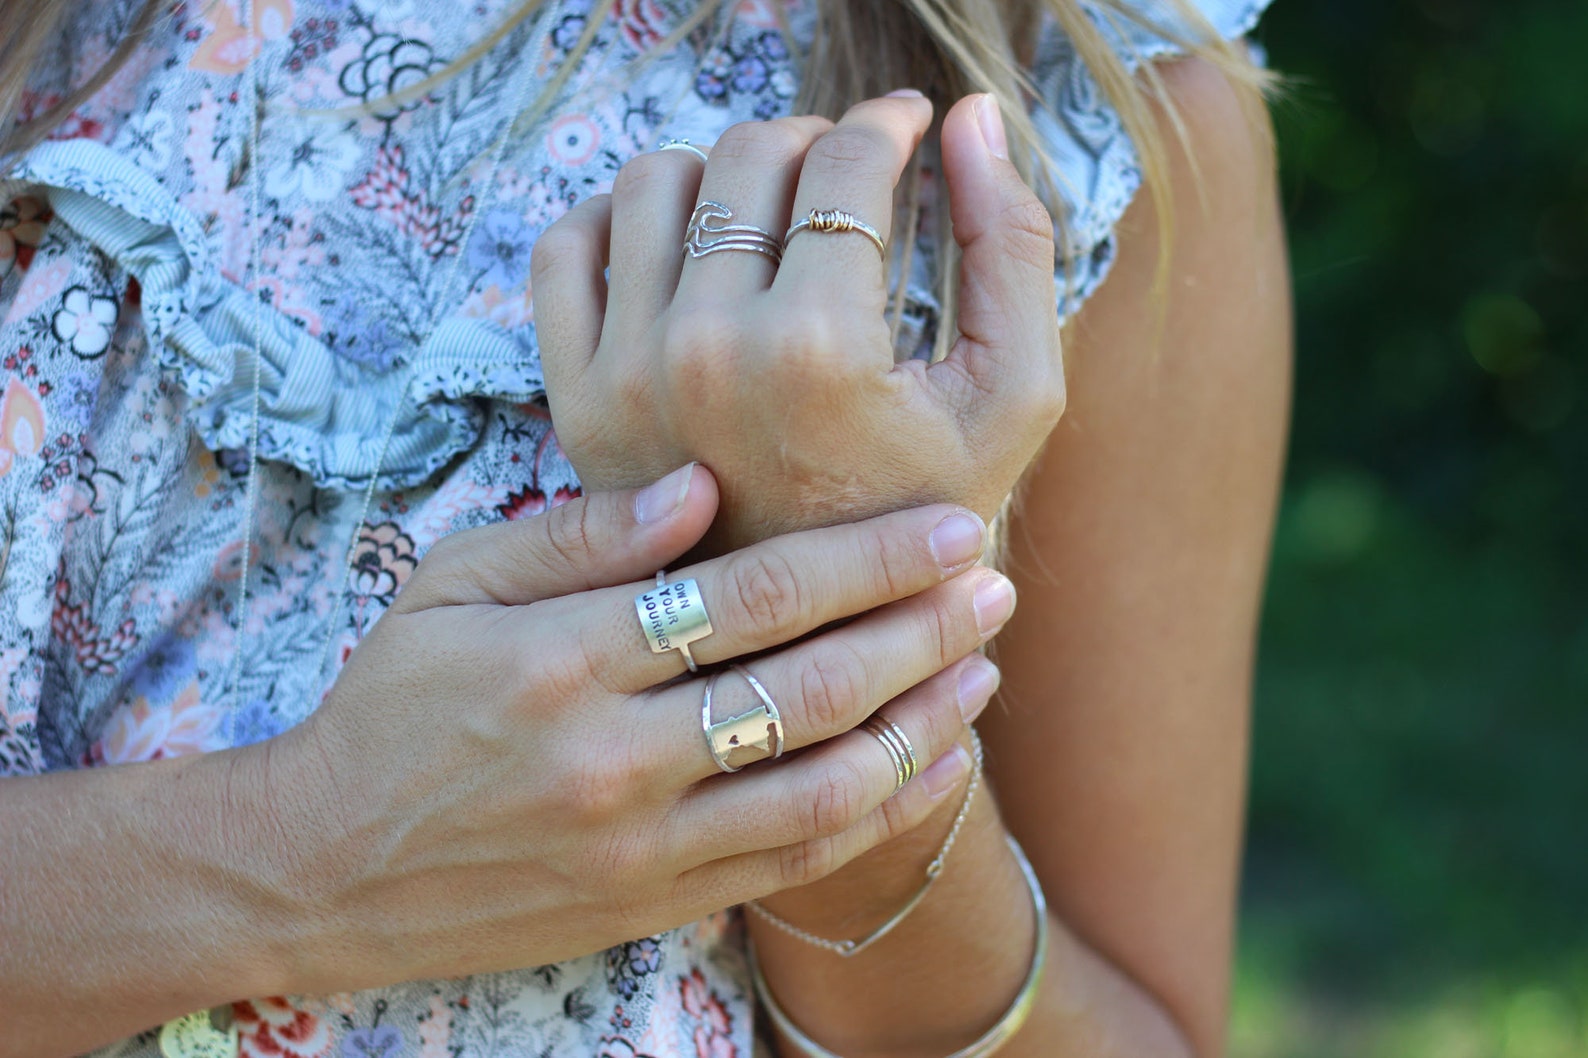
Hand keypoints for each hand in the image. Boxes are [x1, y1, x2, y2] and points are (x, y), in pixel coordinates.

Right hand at [259, 465, 1013, 990]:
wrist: (325, 865)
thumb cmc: (392, 703)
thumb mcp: (452, 584)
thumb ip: (578, 534)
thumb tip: (702, 484)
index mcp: (564, 656)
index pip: (752, 596)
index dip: (865, 559)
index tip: (945, 524)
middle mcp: (613, 756)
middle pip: (810, 687)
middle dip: (920, 631)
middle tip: (995, 583)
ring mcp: (640, 843)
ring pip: (822, 785)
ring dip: (921, 725)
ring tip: (984, 668)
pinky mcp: (656, 901)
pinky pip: (794, 861)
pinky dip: (878, 812)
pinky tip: (933, 762)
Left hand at [532, 93, 1065, 550]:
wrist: (820, 633)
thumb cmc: (924, 517)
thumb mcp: (1013, 399)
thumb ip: (1016, 249)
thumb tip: (974, 117)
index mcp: (815, 350)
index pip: (845, 162)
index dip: (890, 123)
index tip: (910, 127)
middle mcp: (703, 353)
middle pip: (750, 155)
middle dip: (815, 142)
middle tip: (849, 182)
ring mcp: (625, 376)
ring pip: (655, 180)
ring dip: (722, 172)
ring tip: (771, 214)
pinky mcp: (576, 398)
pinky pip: (567, 247)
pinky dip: (618, 219)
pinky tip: (681, 246)